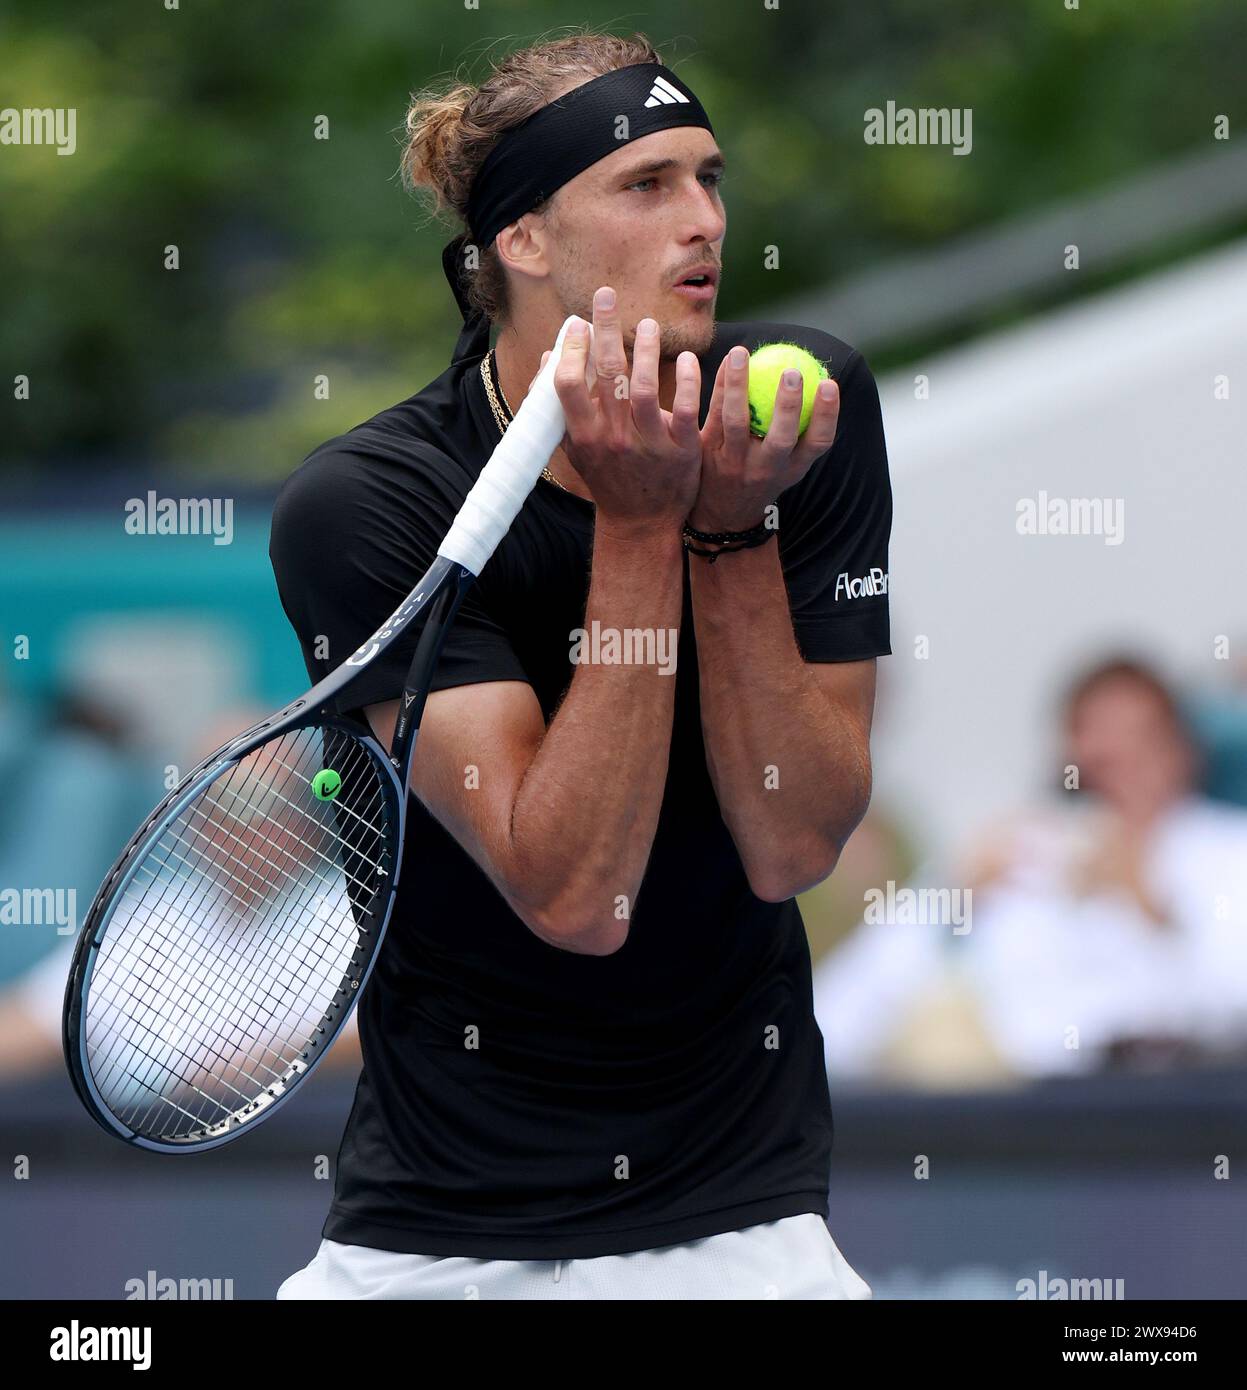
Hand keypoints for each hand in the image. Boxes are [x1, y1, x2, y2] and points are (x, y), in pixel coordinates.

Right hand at [550, 287, 701, 534]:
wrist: (641, 523)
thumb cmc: (607, 478)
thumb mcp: (575, 447)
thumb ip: (559, 404)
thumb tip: (549, 355)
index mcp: (584, 434)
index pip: (568, 383)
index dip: (572, 349)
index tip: (578, 324)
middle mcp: (613, 438)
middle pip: (607, 373)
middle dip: (605, 328)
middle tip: (606, 295)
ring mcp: (648, 444)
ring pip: (645, 387)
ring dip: (645, 349)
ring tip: (645, 323)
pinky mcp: (682, 450)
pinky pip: (686, 407)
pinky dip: (687, 378)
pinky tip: (685, 357)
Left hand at [690, 345, 839, 531]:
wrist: (720, 516)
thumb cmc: (761, 477)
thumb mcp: (787, 466)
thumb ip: (802, 432)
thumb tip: (819, 379)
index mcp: (792, 469)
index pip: (818, 443)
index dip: (827, 415)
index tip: (830, 383)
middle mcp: (765, 469)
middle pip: (781, 438)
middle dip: (788, 406)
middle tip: (793, 371)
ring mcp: (733, 463)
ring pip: (736, 422)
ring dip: (738, 385)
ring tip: (740, 353)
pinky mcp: (706, 454)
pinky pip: (712, 414)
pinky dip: (718, 386)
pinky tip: (724, 361)